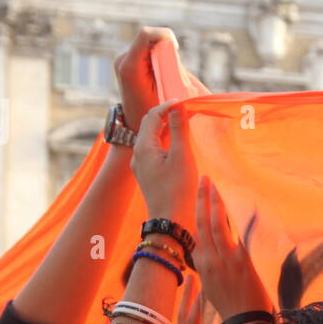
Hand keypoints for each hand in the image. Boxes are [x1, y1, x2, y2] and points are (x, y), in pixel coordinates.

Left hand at [114, 27, 180, 130]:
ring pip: (147, 42)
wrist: (133, 124)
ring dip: (161, 51)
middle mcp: (123, 60)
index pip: (145, 35)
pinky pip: (145, 49)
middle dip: (164, 45)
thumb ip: (170, 69)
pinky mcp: (127, 61)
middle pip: (147, 37)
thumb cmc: (152, 111)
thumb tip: (174, 50)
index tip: (176, 49)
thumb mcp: (165, 90)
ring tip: (165, 72)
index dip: (163, 35)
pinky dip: (156, 56)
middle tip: (172, 65)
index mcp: (130, 66)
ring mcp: (123, 60)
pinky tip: (160, 72)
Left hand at [132, 99, 196, 225]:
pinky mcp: (146, 174)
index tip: (185, 103)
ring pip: (150, 137)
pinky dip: (164, 141)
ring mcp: (140, 165)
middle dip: (165, 115)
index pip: (152, 116)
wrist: (170, 221)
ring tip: (182, 123)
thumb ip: (179, 128)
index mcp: (143, 146)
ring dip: (165, 128)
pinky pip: (153, 150)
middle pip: (149, 125)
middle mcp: (137, 154)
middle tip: (184, 111)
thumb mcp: (182, 156)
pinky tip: (176, 144)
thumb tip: (178, 106)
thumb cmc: (177, 189)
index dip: (168, 106)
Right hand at [193, 175, 273, 320]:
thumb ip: (212, 265)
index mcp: (201, 266)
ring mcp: (224, 259)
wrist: (245, 322)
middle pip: (202, 222)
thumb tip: (212, 250)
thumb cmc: (231, 306)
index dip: (197, 211)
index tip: (199, 194)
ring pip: (215, 224)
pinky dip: (233, 217)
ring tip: (212, 184)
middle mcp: (209, 260)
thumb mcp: (213, 285)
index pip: (196, 232)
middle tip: (203, 179)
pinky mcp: (240, 260)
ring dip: (214, 201)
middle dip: (202, 199)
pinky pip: (234, 233)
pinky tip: (232, 202)